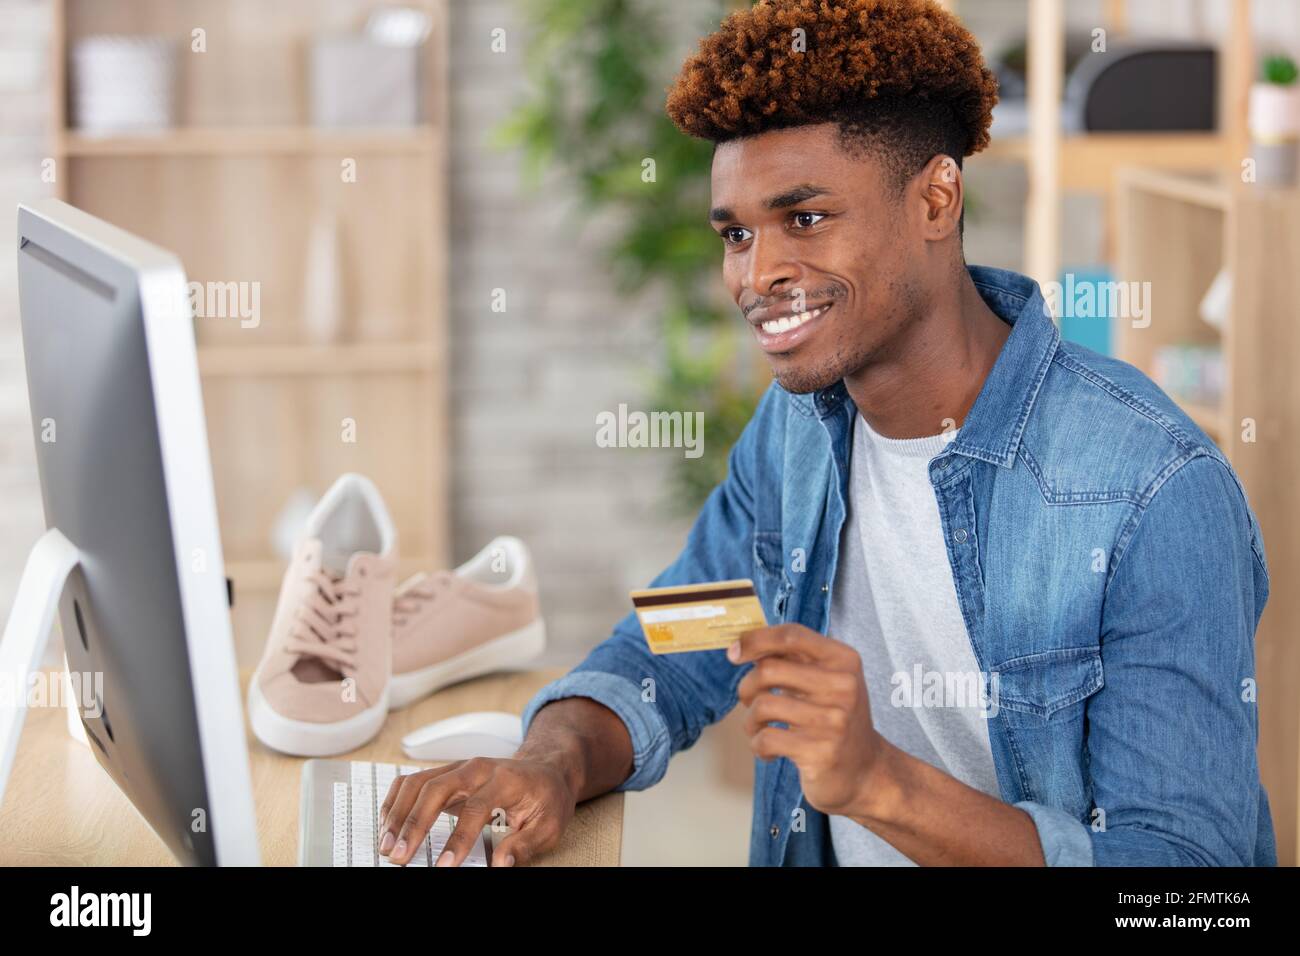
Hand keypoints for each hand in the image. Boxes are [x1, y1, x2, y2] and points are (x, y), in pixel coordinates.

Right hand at [378, 756, 575, 866]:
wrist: (545, 770)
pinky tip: (388, 824)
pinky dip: (396, 801)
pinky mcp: (446, 773)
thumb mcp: (550, 825)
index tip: (445, 866)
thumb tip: (500, 865)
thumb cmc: (546, 798)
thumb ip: (525, 845)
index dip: (458, 839)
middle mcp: (477, 768)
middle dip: (414, 823)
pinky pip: (412, 781)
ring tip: (387, 845)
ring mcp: (458, 768)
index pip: (476, 808)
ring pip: (418, 782)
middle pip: (437, 789)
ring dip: (398, 813)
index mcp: (505, 779)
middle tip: (399, 856)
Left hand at [730, 623, 885, 816]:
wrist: (866, 771)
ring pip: (763, 705)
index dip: (756, 640)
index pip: (792, 636)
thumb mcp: (827, 681)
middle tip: (749, 700)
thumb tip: (743, 645)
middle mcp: (843, 686)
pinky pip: (766, 739)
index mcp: (843, 660)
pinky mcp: (820, 752)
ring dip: (751, 720)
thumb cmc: (834, 720)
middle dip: (747, 686)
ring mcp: (833, 720)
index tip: (735, 652)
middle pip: (769, 669)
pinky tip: (770, 751)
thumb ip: (794, 659)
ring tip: (760, 728)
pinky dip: (758, 745)